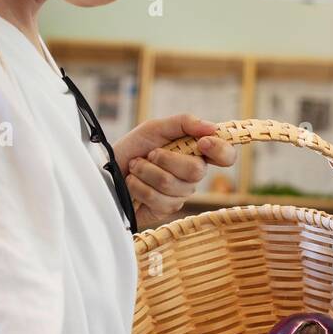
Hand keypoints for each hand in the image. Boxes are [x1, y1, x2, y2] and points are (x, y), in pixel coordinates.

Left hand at [113, 115, 236, 228]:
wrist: (107, 170)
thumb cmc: (133, 148)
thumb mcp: (155, 128)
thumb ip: (184, 123)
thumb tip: (212, 127)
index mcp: (196, 153)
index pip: (225, 156)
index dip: (220, 150)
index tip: (204, 142)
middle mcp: (192, 176)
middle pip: (196, 171)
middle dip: (165, 159)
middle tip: (149, 154)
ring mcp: (181, 194)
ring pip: (171, 184)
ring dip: (146, 171)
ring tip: (135, 167)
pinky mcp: (166, 209)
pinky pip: (158, 199)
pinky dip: (139, 186)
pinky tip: (133, 183)